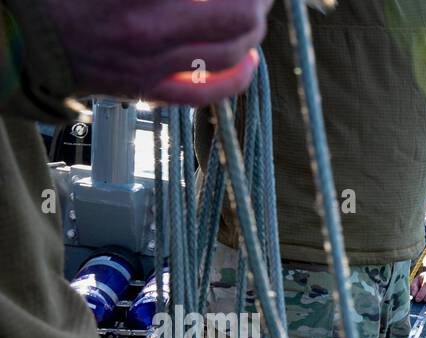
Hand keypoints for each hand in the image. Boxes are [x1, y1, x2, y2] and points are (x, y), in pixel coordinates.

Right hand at [45, 0, 272, 105]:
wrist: (19, 35)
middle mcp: (148, 30)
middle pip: (237, 15)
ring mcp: (151, 65)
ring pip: (230, 52)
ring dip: (253, 28)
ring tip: (255, 10)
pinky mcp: (148, 89)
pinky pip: (207, 92)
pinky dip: (237, 76)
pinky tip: (249, 59)